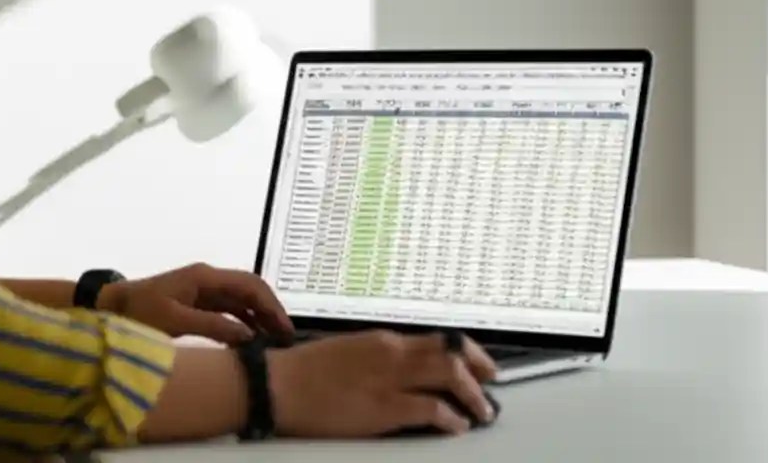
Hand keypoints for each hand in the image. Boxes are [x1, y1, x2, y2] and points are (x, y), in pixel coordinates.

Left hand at [97, 263, 294, 344]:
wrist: (110, 306)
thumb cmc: (139, 312)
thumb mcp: (175, 321)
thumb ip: (213, 326)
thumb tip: (248, 336)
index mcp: (204, 276)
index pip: (249, 285)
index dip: (270, 305)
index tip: (284, 328)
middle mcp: (208, 278)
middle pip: (249, 289)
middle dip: (270, 310)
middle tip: (286, 337)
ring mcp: (202, 289)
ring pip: (241, 299)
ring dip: (259, 316)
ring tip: (274, 340)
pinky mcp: (197, 301)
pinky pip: (228, 308)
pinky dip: (243, 321)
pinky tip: (251, 338)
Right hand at [267, 330, 497, 436]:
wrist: (276, 385)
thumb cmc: (302, 373)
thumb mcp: (349, 352)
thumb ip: (380, 358)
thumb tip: (406, 370)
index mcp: (383, 339)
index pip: (439, 339)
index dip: (468, 352)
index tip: (480, 362)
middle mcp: (392, 353)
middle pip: (452, 355)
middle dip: (480, 372)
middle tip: (491, 386)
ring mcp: (389, 379)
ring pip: (449, 378)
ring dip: (472, 397)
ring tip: (481, 411)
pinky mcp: (384, 407)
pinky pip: (432, 410)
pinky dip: (450, 418)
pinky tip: (455, 426)